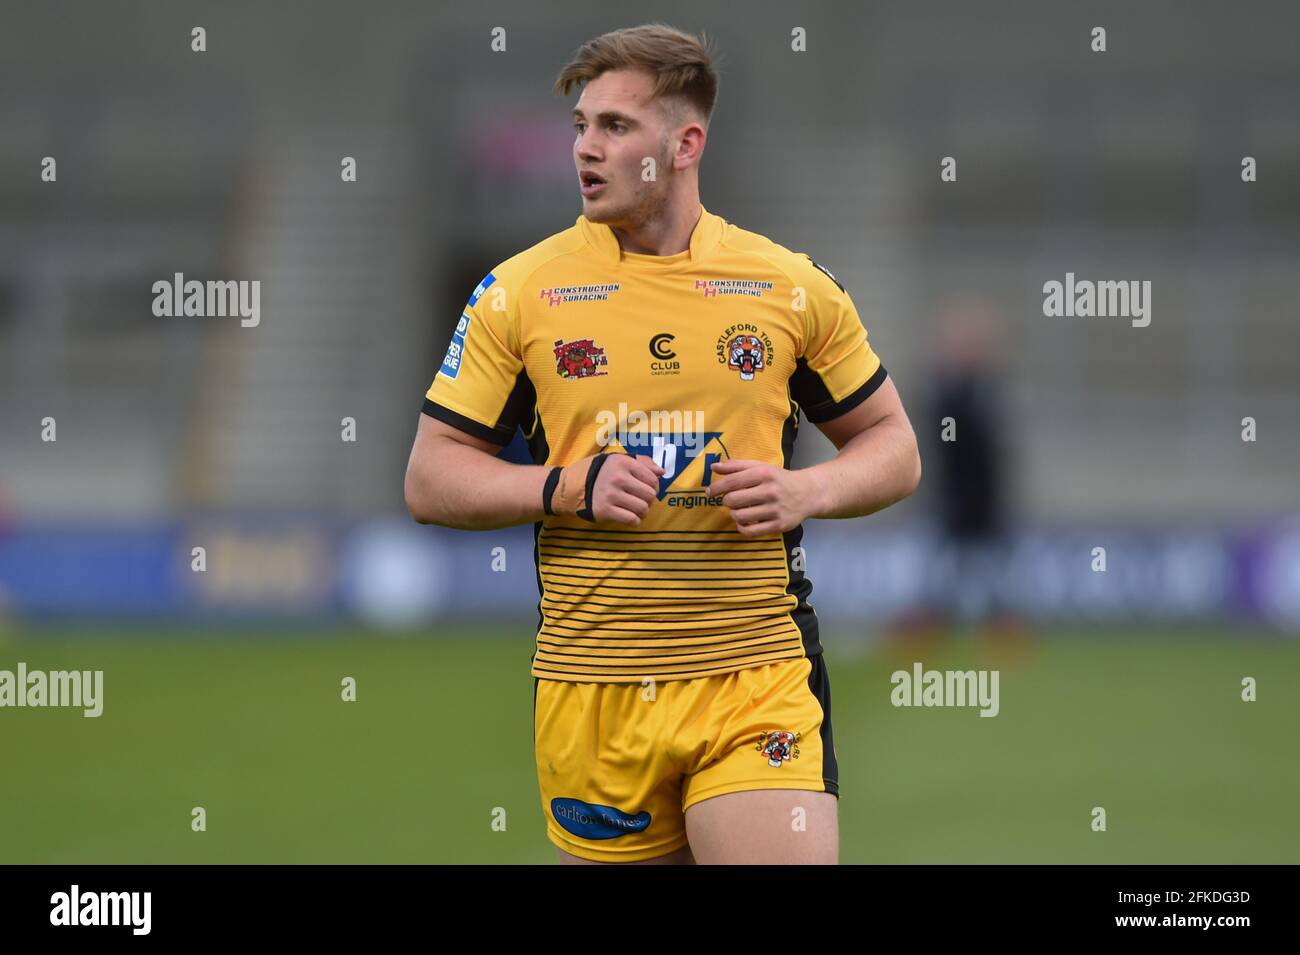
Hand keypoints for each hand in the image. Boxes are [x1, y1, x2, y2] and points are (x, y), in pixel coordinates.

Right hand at [548, 451, 663, 524]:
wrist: (569, 487)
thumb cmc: (597, 472)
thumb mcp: (616, 460)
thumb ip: (641, 462)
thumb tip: (662, 472)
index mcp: (623, 463)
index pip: (653, 478)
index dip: (654, 486)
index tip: (646, 489)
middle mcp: (618, 478)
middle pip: (650, 495)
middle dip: (649, 500)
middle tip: (640, 500)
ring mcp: (611, 495)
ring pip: (643, 508)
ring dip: (642, 511)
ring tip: (635, 509)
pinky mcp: (605, 511)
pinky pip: (631, 520)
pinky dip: (634, 520)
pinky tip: (629, 516)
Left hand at [708, 459, 818, 536]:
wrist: (808, 493)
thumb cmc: (779, 479)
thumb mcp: (761, 467)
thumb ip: (737, 466)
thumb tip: (714, 467)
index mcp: (764, 474)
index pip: (732, 482)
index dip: (716, 488)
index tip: (710, 492)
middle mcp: (770, 491)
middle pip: (733, 500)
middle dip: (727, 501)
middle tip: (731, 500)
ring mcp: (775, 510)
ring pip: (740, 516)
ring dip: (735, 514)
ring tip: (740, 510)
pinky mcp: (778, 526)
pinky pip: (751, 532)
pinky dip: (742, 528)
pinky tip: (744, 522)